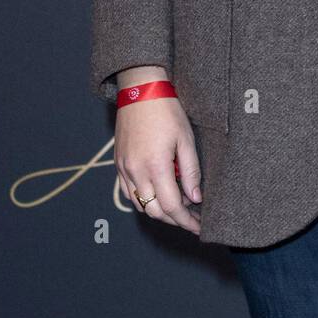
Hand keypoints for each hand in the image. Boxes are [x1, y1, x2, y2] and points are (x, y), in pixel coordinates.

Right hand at [114, 70, 202, 234]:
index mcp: (155, 166)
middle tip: (192, 218)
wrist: (140, 90)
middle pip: (154, 211)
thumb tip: (195, 198)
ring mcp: (124, 169)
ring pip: (140, 205)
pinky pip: (129, 192)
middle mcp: (135, 171)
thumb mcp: (186, 139)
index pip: (171, 207)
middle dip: (174, 219)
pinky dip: (144, 200)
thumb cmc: (167, 111)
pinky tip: (158, 194)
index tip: (199, 227)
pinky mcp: (118, 163)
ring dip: (159, 211)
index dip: (186, 221)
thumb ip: (191, 171)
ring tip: (178, 207)